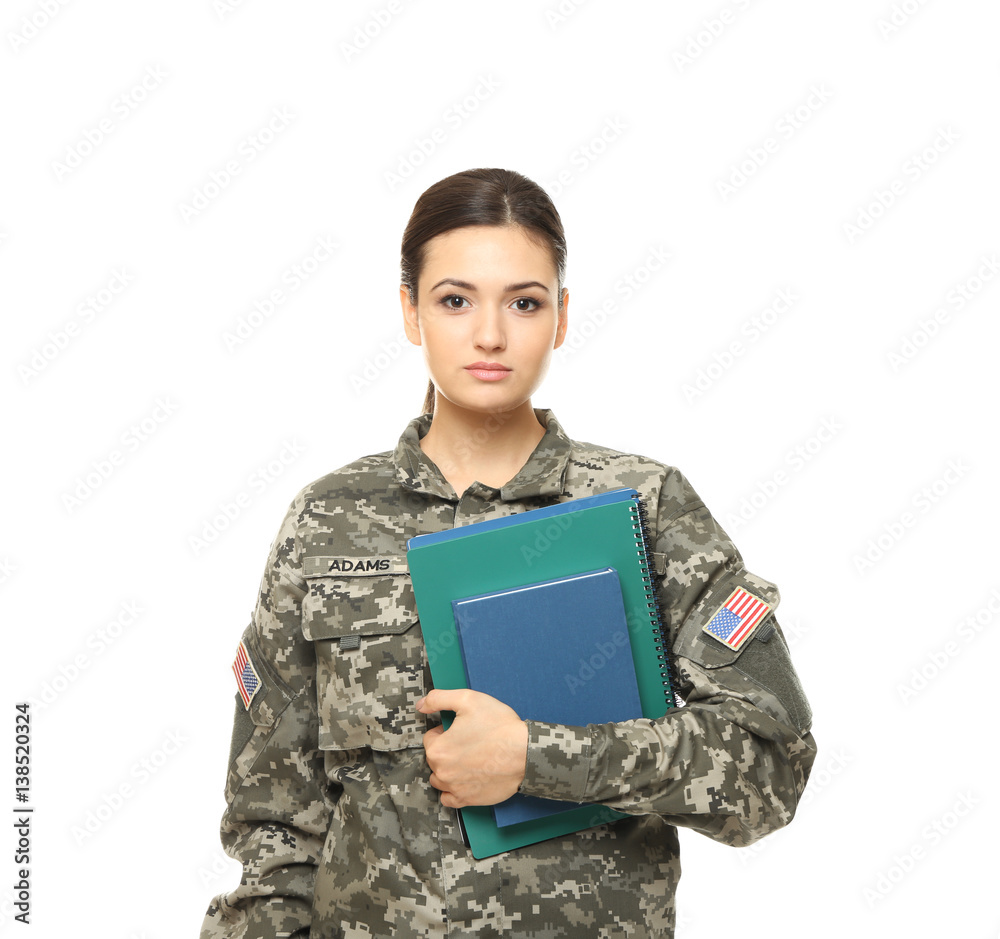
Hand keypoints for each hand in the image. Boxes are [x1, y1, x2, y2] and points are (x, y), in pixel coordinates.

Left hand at [416, 688, 528, 808]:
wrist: (525, 752)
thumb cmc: (499, 726)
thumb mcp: (468, 700)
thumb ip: (438, 699)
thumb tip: (421, 705)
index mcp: (438, 750)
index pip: (430, 738)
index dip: (445, 731)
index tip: (461, 729)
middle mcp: (442, 772)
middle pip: (435, 758)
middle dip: (447, 749)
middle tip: (468, 741)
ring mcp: (455, 789)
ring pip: (439, 779)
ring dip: (448, 769)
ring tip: (468, 759)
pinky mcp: (469, 800)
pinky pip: (449, 799)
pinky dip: (453, 790)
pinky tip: (465, 779)